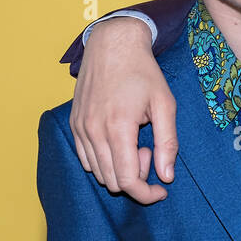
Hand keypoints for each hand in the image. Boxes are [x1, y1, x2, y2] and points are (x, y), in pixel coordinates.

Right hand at [68, 17, 176, 203]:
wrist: (112, 45)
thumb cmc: (142, 73)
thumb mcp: (165, 104)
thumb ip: (167, 143)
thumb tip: (167, 177)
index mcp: (118, 128)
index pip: (128, 181)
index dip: (146, 194)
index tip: (162, 191)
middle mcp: (93, 132)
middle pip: (112, 182)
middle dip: (136, 177)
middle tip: (149, 151)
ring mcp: (79, 129)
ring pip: (98, 173)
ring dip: (120, 168)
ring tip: (135, 141)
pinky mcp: (73, 125)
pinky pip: (85, 160)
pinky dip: (104, 161)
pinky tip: (118, 140)